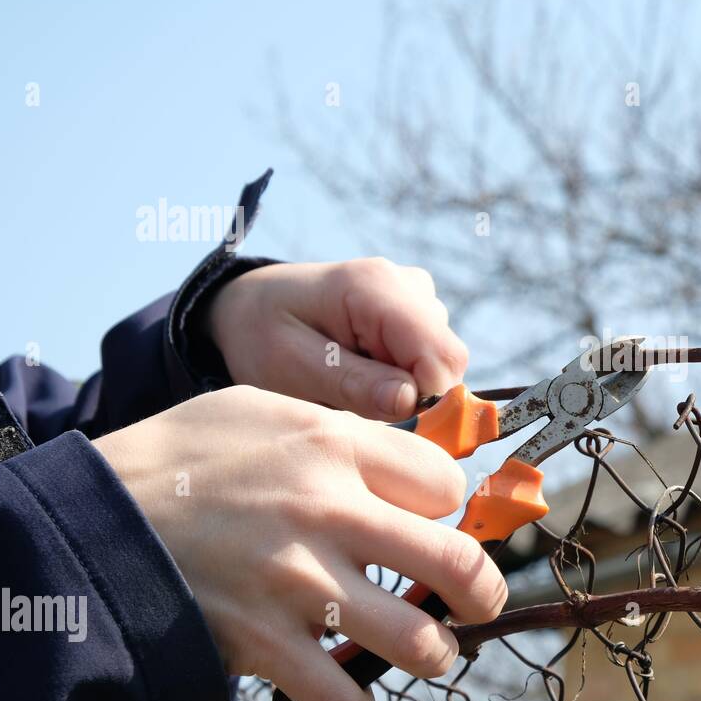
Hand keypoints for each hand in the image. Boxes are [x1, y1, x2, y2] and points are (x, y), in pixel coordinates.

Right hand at [92, 385, 507, 700]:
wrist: (89, 523)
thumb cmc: (176, 460)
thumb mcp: (258, 409)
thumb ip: (338, 431)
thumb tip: (404, 457)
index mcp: (333, 447)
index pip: (446, 485)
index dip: (448, 507)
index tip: (432, 522)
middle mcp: (329, 514)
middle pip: (458, 563)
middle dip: (482, 590)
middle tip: (477, 600)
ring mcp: (299, 585)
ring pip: (420, 642)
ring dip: (433, 652)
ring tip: (424, 648)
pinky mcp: (265, 646)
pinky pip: (347, 700)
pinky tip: (346, 687)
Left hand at [205, 258, 468, 420]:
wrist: (251, 307)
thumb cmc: (262, 334)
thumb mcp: (292, 367)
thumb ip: (353, 384)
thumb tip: (411, 402)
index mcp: (374, 288)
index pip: (440, 353)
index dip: (424, 397)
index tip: (382, 415)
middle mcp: (407, 284)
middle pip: (449, 359)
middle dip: (414, 393)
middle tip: (358, 399)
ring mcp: (416, 295)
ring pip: (443, 361)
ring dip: (406, 384)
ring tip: (352, 379)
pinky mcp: (418, 310)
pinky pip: (432, 357)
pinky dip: (404, 374)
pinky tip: (364, 368)